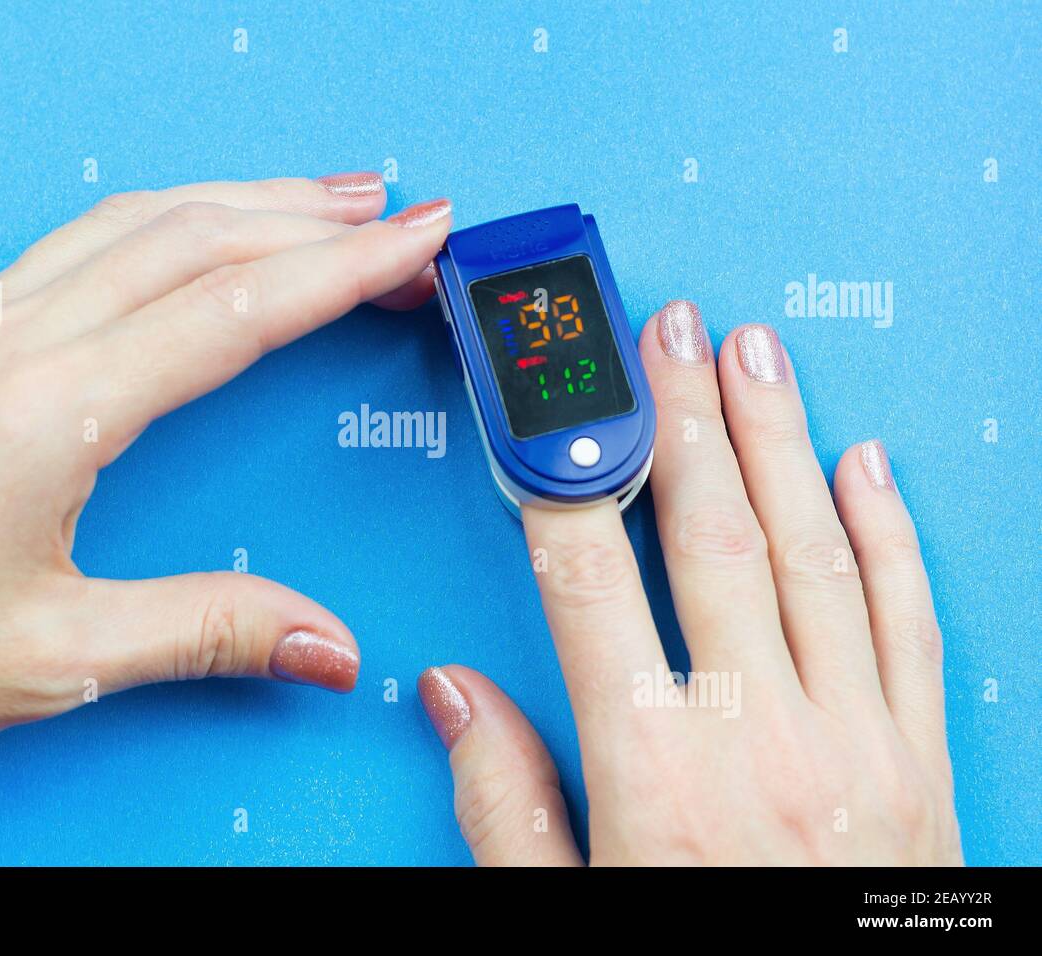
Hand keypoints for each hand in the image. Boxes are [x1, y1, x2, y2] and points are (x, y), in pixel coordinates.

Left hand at [0, 174, 451, 775]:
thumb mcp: (55, 658)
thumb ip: (206, 634)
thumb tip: (326, 643)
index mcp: (48, 412)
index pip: (233, 309)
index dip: (342, 269)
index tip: (417, 240)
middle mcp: (8, 345)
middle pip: (191, 238)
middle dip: (310, 218)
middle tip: (398, 215)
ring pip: (129, 223)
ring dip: (237, 200)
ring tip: (321, 200)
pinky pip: (73, 244)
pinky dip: (161, 221)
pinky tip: (190, 231)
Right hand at [418, 301, 961, 864]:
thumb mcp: (562, 914)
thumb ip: (501, 801)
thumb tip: (448, 693)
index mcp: (655, 776)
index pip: (589, 583)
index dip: (561, 482)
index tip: (546, 410)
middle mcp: (760, 740)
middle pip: (710, 538)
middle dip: (681, 418)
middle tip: (665, 330)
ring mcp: (856, 743)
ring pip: (816, 554)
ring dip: (780, 441)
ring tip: (756, 353)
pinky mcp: (923, 761)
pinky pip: (911, 621)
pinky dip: (891, 533)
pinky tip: (866, 463)